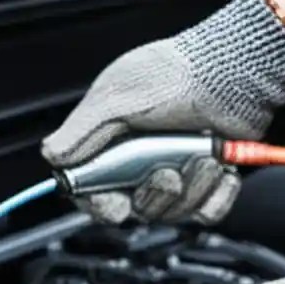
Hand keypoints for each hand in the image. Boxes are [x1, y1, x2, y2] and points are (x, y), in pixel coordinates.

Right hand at [42, 0, 284, 223]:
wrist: (232, 70)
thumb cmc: (174, 74)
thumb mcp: (116, 98)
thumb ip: (83, 131)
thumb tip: (52, 155)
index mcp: (111, 144)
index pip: (92, 191)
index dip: (99, 205)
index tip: (114, 207)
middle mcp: (142, 162)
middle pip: (137, 208)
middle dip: (154, 196)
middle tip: (168, 174)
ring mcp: (177, 171)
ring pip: (174, 212)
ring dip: (191, 190)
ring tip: (204, 158)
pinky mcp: (210, 179)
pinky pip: (208, 212)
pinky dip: (217, 196)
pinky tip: (221, 170)